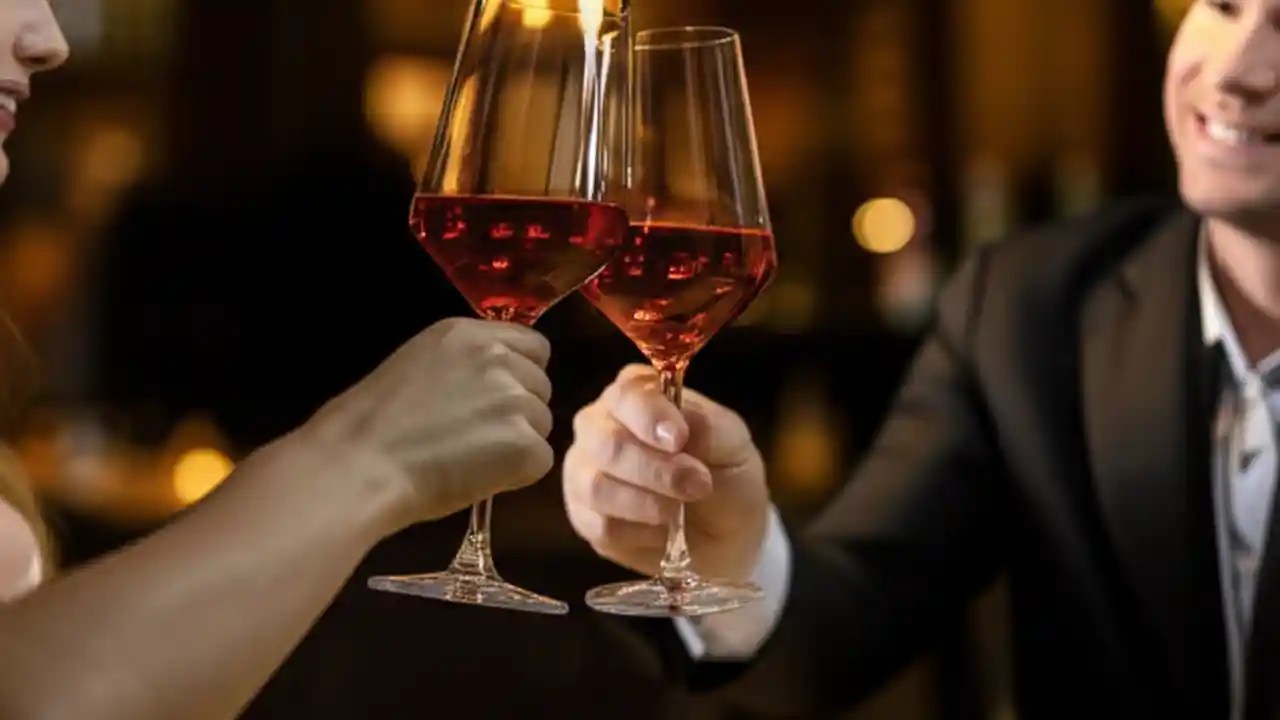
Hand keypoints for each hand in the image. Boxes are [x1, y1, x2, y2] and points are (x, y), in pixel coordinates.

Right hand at [300, 318, 554, 531]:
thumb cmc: (371, 427)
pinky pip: (539, 461)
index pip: (532, 346)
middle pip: (540, 386)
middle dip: (517, 411)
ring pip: (541, 425)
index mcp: (468, 335)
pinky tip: (475, 478)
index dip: (521, 374)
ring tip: (466, 459)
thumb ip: (463, 368)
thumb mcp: (418, 366)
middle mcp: (498, 359)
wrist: (359, 466)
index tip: (497, 398)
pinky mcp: (525, 444)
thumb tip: (488, 392)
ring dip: (516, 444)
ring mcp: (515, 400)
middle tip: (473, 436)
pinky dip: (515, 476)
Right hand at [564, 365, 769, 581]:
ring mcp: (584, 471)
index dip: (650, 417)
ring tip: (679, 511)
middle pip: (606, 442)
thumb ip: (709, 426)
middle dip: (655, 470)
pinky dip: (638, 533)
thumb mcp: (734, 444)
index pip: (627, 395)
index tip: (679, 440)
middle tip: (697, 485)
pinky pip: (599, 526)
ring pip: (596, 486)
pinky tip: (661, 530)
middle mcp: (600, 425)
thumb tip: (680, 426)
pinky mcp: (584, 517)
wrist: (728, 536)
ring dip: (647, 504)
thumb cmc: (727, 476)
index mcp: (636, 395)